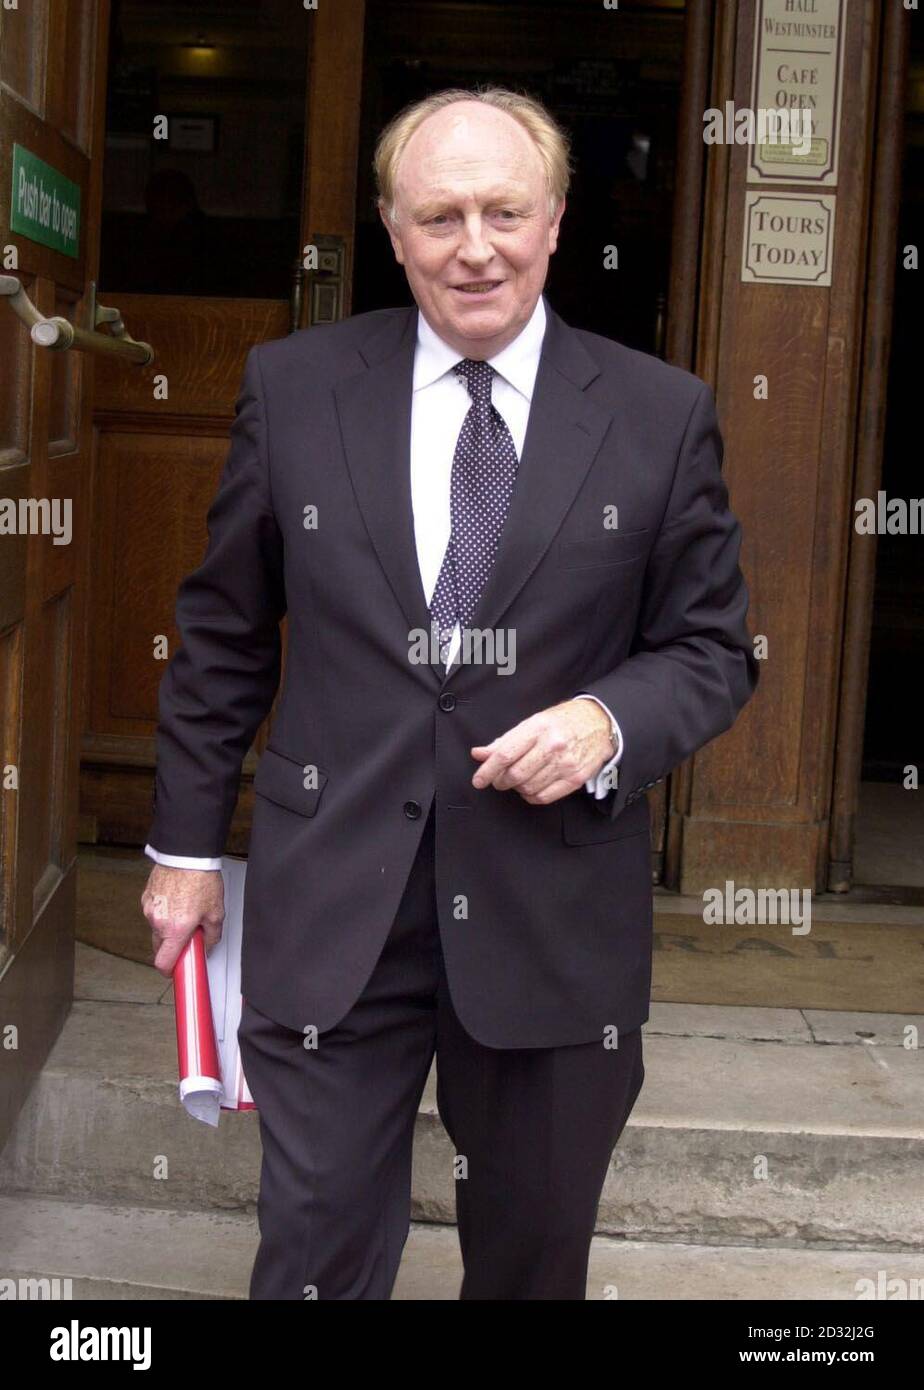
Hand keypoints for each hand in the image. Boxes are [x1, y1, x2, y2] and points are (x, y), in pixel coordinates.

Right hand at [141, 865, 224, 977]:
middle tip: (188, 935)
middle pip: (159, 947)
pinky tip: (176, 900)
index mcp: (175, 930)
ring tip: (185, 910)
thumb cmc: (201, 880)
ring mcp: (150, 909)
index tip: (176, 971)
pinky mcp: (146, 897)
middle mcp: (158, 922)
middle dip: (172, 946)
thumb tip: (208, 945)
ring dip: (168, 927)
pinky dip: (163, 912)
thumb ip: (212, 936)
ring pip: (157, 928)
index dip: (170, 971)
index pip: (163, 963)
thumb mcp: (216, 912)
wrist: (186, 855)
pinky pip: (154, 912)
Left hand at [470, 699, 613, 805]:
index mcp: (538, 728)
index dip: (488, 770)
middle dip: (501, 781)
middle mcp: (552, 745)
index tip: (479, 780)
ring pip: (528, 787)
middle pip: (516, 774)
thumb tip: (479, 754)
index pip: (506, 753)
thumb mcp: (532, 723)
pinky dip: (531, 796)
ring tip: (518, 780)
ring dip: (516, 788)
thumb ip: (505, 740)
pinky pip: (544, 797)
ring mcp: (566, 763)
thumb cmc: (562, 721)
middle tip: (498, 780)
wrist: (599, 723)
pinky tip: (530, 788)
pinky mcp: (575, 778)